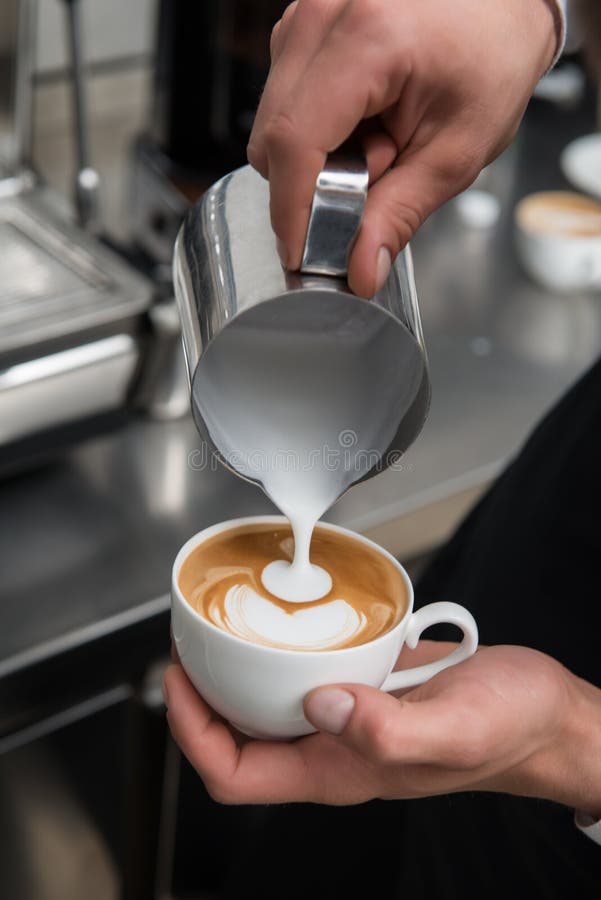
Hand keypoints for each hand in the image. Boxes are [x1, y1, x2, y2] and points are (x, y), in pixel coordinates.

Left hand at [163, 640, 600, 814]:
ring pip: (270, 701)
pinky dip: (288, 647)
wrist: (545, 712)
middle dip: (203, 694)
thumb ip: (387, 729)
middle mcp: (335, 746)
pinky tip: (292, 614)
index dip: (194, 731)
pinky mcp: (367, 685)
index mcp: (340, 770)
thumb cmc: (510, 731)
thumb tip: (321, 706)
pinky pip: (309, 670)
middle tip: (189, 640)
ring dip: (240, 668)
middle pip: (239, 735)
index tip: (178, 678)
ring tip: (224, 622)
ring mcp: (349, 715)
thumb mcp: (454, 730)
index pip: (236, 772)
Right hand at [247, 0, 558, 295]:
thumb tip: (359, 269)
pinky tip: (363, 120)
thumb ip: (399, 214)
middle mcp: (325, 15)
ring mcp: (308, 14)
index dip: (290, 210)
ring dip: (318, 156)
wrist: (503, 4)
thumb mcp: (457, 150)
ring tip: (379, 140)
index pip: (295, 141)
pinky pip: (283, 102)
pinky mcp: (304, 26)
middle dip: (314, 183)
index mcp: (369, 38)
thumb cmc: (494, 56)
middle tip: (377, 176)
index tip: (302, 253)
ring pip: (272, 124)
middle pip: (273, 138)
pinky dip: (318, 130)